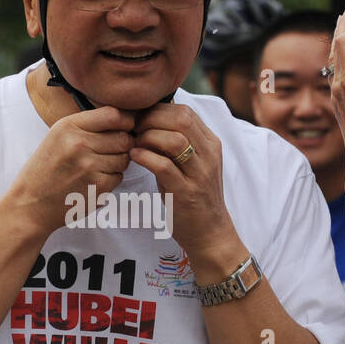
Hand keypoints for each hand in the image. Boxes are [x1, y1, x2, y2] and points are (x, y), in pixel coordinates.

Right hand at [8, 106, 135, 233]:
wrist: (30, 203)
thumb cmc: (44, 169)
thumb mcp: (57, 136)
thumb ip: (86, 125)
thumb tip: (123, 119)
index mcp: (68, 126)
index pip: (114, 115)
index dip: (126, 121)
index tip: (124, 127)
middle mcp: (79, 143)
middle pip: (124, 138)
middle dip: (123, 145)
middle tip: (110, 151)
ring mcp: (89, 166)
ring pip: (124, 158)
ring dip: (117, 163)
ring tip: (97, 167)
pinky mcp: (96, 187)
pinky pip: (119, 177)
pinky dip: (111, 180)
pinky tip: (93, 181)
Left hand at [129, 102, 239, 264]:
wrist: (210, 232)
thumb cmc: (193, 196)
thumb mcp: (191, 164)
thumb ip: (176, 143)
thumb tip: (148, 120)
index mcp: (210, 144)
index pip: (185, 112)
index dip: (158, 110)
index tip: (140, 118)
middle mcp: (209, 155)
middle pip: (181, 119)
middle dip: (152, 119)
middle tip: (133, 129)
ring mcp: (199, 174)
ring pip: (175, 140)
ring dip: (148, 137)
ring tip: (133, 143)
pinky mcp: (186, 192)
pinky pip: (164, 166)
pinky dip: (146, 157)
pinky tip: (134, 156)